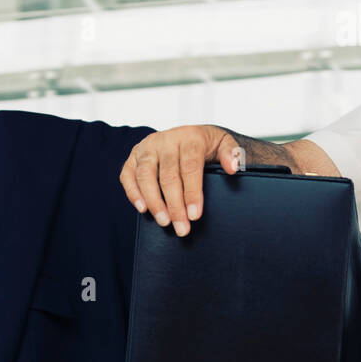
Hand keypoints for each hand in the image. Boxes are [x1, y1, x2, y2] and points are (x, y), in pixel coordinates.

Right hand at [118, 125, 242, 236]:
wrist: (189, 134)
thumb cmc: (208, 144)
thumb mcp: (224, 143)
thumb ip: (232, 153)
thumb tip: (233, 167)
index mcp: (190, 137)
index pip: (190, 167)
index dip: (192, 192)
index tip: (195, 215)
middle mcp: (166, 139)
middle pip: (168, 175)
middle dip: (175, 205)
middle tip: (182, 228)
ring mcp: (147, 147)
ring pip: (145, 175)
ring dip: (154, 201)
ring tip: (164, 222)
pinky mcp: (134, 155)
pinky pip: (127, 175)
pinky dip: (132, 192)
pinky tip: (143, 209)